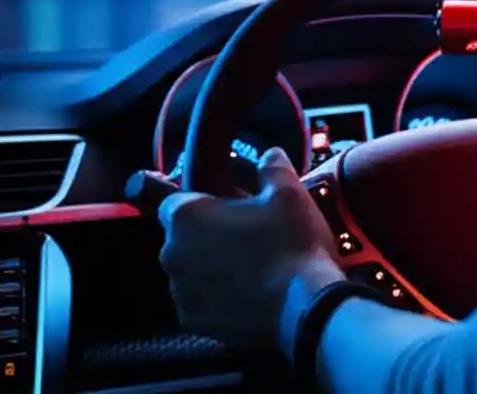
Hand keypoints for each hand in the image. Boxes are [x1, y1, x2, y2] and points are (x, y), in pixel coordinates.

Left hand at [158, 148, 344, 350]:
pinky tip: (247, 294)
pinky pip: (199, 301)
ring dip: (209, 266)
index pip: (173, 199)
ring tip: (249, 268)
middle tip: (245, 235)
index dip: (200, 201)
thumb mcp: (289, 193)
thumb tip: (270, 155)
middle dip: (205, 234)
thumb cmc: (291, 243)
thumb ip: (272, 168)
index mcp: (186, 216)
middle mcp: (172, 253)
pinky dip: (216, 297)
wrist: (304, 307)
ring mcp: (180, 291)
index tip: (226, 205)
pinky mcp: (192, 321)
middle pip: (181, 237)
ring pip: (189, 270)